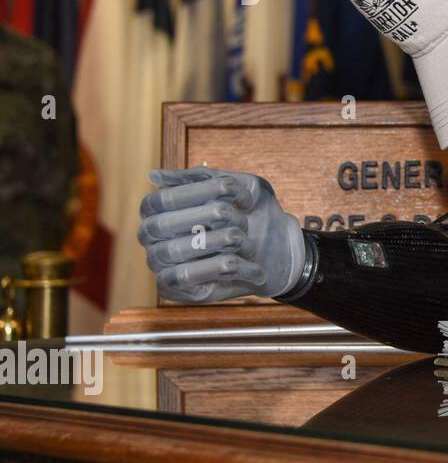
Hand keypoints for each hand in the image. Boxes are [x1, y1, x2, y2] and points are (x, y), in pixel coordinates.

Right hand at [137, 168, 304, 302]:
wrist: (281, 253)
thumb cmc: (254, 215)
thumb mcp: (239, 185)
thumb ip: (201, 177)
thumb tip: (153, 175)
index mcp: (159, 207)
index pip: (162, 198)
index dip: (202, 191)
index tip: (238, 192)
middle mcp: (151, 235)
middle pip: (165, 223)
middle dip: (213, 217)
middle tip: (243, 220)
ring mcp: (157, 262)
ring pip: (176, 249)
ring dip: (222, 242)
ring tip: (248, 243)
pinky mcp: (171, 288)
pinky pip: (185, 276)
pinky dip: (225, 268)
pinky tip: (251, 267)